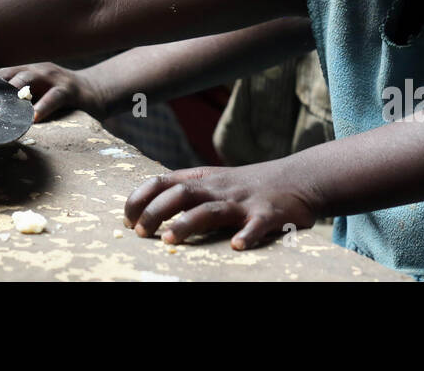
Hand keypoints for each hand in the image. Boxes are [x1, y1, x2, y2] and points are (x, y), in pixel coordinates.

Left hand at [0, 62, 106, 121]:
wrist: (93, 91)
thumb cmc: (58, 93)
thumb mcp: (34, 89)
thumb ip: (13, 92)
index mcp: (24, 67)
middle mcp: (36, 68)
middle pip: (8, 72)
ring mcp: (52, 77)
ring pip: (27, 79)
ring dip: (13, 91)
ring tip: (0, 105)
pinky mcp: (69, 90)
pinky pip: (54, 97)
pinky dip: (43, 106)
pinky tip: (34, 118)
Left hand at [124, 163, 317, 249]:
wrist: (297, 178)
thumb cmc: (247, 186)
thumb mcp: (213, 181)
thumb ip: (185, 191)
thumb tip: (146, 208)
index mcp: (204, 179)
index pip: (163, 181)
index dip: (141, 198)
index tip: (126, 217)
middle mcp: (219, 188)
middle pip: (181, 194)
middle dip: (156, 211)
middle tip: (139, 233)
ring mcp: (243, 201)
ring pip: (211, 209)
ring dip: (188, 223)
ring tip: (170, 240)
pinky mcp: (268, 214)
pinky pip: (257, 224)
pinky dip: (247, 234)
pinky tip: (237, 246)